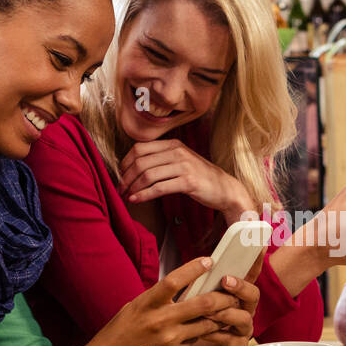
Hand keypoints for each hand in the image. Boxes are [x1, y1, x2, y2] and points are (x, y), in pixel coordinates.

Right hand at [83, 256, 239, 345]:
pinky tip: (211, 332)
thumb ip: (153, 301)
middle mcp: (158, 320)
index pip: (175, 280)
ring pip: (206, 324)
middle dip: (224, 297)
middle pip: (203, 303)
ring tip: (230, 311)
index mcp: (145, 303)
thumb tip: (174, 289)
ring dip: (221, 318)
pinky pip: (196, 342)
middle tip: (234, 292)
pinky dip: (204, 336)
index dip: (195, 268)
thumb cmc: (113, 339)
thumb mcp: (130, 311)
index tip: (209, 261)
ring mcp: (168, 340)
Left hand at [119, 139, 249, 220]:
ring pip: (148, 175)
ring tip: (126, 196)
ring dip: (133, 187)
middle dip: (126, 177)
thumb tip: (134, 167)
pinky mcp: (188, 181)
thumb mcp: (181, 161)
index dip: (125, 162)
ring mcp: (183, 166)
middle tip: (120, 189)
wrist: (225, 188)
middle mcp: (177, 152)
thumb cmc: (200, 178)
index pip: (139, 148)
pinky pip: (159, 188)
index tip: (120, 175)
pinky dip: (144, 195)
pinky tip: (136, 200)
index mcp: (173, 144)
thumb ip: (162, 159)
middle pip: (141, 162)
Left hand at [176, 256, 262, 345]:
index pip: (250, 274)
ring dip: (226, 313)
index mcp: (235, 293)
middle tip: (225, 280)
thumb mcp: (192, 295)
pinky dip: (217, 335)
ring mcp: (242, 328)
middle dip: (240, 286)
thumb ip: (202, 282)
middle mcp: (243, 309)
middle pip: (253, 294)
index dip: (256, 261)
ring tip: (208, 312)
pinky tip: (202, 332)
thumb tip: (205, 263)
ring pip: (245, 318)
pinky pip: (232, 340)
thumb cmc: (187, 318)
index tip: (260, 246)